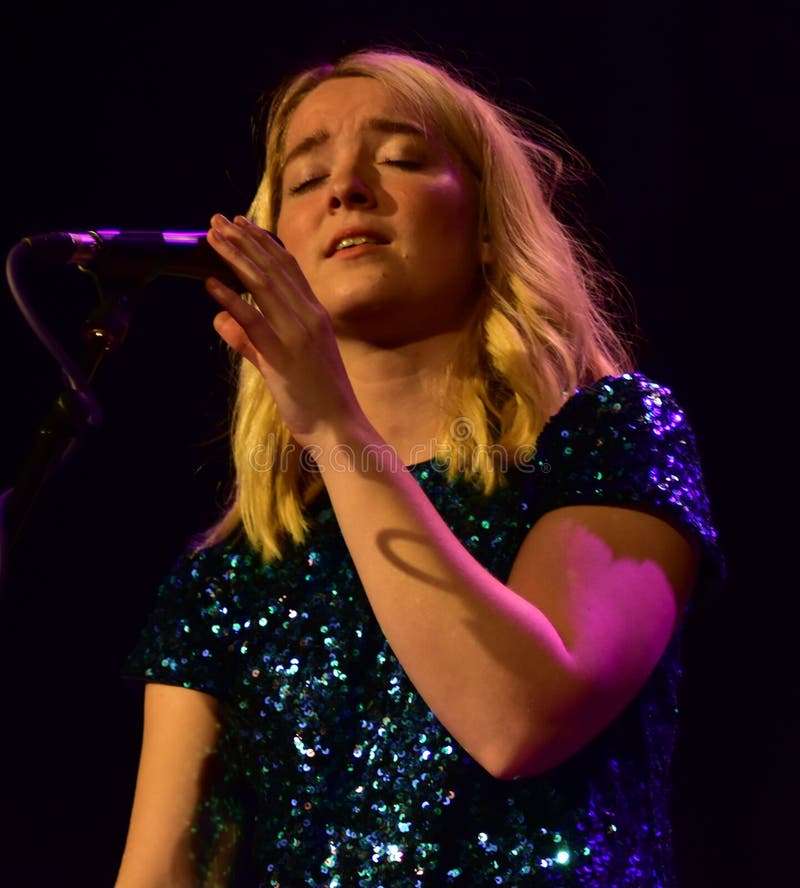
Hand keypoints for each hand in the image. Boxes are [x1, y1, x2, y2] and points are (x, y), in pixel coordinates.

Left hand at [204, 214, 363, 449]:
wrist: (339, 428)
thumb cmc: (317, 401)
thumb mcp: (281, 364)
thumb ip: (249, 340)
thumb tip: (221, 319)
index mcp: (315, 316)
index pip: (288, 269)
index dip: (263, 243)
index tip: (241, 224)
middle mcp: (309, 317)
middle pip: (273, 268)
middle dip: (244, 240)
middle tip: (218, 219)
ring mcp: (297, 334)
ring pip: (263, 285)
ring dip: (235, 257)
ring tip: (212, 237)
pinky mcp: (283, 356)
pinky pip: (253, 321)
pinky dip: (231, 299)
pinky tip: (211, 283)